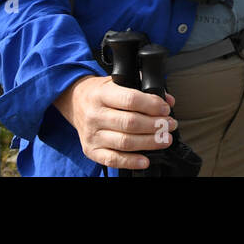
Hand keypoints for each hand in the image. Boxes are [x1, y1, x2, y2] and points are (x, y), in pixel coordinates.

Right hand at [54, 75, 177, 169]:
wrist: (74, 102)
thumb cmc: (100, 92)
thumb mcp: (118, 81)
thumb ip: (143, 87)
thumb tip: (168, 100)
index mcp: (102, 94)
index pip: (131, 100)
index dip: (152, 105)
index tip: (165, 109)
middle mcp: (95, 114)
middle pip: (130, 123)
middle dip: (155, 126)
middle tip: (170, 125)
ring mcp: (92, 134)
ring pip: (124, 142)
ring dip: (149, 143)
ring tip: (164, 139)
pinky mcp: (91, 150)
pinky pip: (112, 159)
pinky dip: (130, 162)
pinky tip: (145, 160)